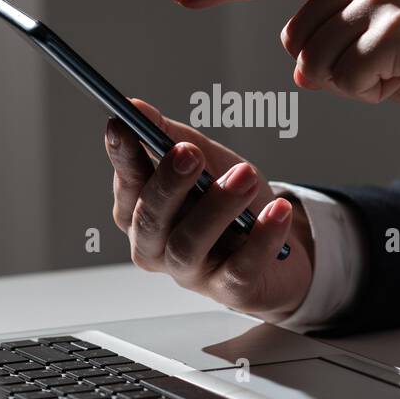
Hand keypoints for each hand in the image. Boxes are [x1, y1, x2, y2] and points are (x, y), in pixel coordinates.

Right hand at [105, 100, 314, 320]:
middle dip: (168, 183)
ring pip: (190, 244)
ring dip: (217, 207)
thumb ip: (168, 138)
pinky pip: (240, 267)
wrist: (277, 250)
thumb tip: (136, 108)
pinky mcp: (229, 290)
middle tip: (189, 152)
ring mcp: (190, 273)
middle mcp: (156, 247)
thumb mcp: (202, 163)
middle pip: (150, 219)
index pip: (126, 185)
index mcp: (141, 213)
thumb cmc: (230, 204)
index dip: (123, 156)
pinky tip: (277, 210)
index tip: (122, 124)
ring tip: (244, 176)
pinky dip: (262, 238)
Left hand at [171, 0, 399, 149]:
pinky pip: (346, 80)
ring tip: (398, 73)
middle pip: (295, 41)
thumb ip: (327, 39)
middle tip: (383, 69)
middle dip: (328, 71)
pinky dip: (370, 94)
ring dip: (352, 86)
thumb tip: (298, 65)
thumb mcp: (372, 45)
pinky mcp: (397, 29)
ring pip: (317, 66)